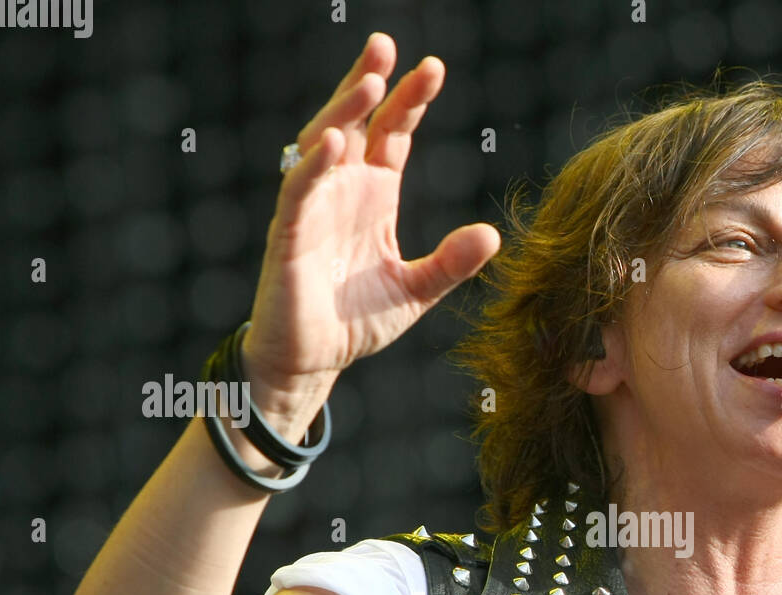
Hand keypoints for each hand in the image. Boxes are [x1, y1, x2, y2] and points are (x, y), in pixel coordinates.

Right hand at [241, 33, 500, 405]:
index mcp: (374, 196)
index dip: (409, 102)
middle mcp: (342, 191)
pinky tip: (335, 144)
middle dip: (370, 83)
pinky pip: (297, 192)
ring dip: (343, 111)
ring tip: (369, 82)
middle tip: (389, 46)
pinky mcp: (288, 235)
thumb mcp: (416, 291)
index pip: (392, 135)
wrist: (313, 361)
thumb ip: (452, 264)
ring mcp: (312, 208)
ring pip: (322, 144)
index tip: (433, 69)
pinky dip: (313, 167)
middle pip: (354, 123)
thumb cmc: (356, 321)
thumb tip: (493, 235)